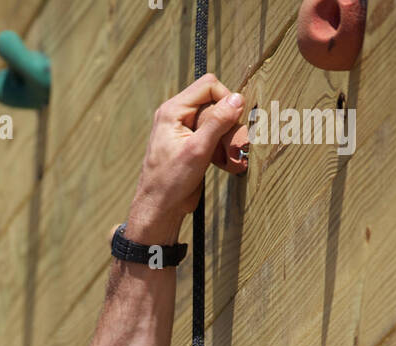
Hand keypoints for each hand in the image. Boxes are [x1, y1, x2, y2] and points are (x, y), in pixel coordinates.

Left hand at [127, 74, 245, 236]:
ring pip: (215, 121)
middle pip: (213, 103)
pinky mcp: (188, 145)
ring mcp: (182, 130)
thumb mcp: (198, 150)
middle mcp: (176, 115)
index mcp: (173, 110)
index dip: (226, 99)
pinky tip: (222, 163)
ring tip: (227, 158)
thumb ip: (218, 122)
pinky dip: (220, 147)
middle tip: (232, 146)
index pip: (208, 86)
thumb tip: (238, 98)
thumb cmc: (170, 182)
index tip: (233, 122)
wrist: (158, 209)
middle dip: (226, 123)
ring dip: (225, 138)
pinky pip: (211, 136)